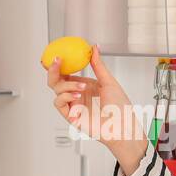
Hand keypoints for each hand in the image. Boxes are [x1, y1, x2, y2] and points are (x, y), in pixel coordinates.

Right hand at [45, 45, 146, 160]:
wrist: (122, 126)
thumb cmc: (120, 108)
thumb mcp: (109, 82)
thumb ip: (98, 65)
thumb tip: (94, 48)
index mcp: (84, 85)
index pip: (66, 73)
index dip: (58, 64)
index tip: (58, 54)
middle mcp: (76, 95)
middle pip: (56, 80)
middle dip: (53, 70)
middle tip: (58, 61)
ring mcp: (73, 105)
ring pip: (56, 90)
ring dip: (67, 85)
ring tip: (83, 87)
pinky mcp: (70, 116)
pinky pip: (59, 103)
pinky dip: (65, 96)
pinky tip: (77, 95)